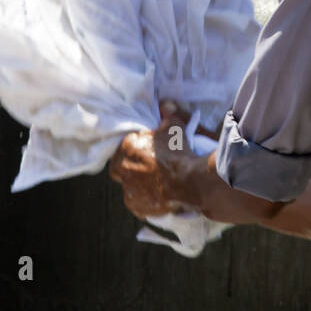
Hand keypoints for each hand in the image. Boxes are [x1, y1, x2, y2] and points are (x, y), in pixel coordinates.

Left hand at [109, 100, 281, 227]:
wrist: (189, 180)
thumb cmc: (180, 151)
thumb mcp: (175, 127)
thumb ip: (168, 114)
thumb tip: (166, 104)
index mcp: (127, 147)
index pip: (122, 148)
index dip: (133, 151)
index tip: (145, 154)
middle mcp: (123, 169)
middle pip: (121, 168)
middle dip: (131, 168)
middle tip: (149, 169)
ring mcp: (129, 190)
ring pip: (130, 187)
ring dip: (139, 185)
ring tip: (156, 184)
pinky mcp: (137, 206)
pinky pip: (138, 203)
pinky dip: (146, 201)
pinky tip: (158, 196)